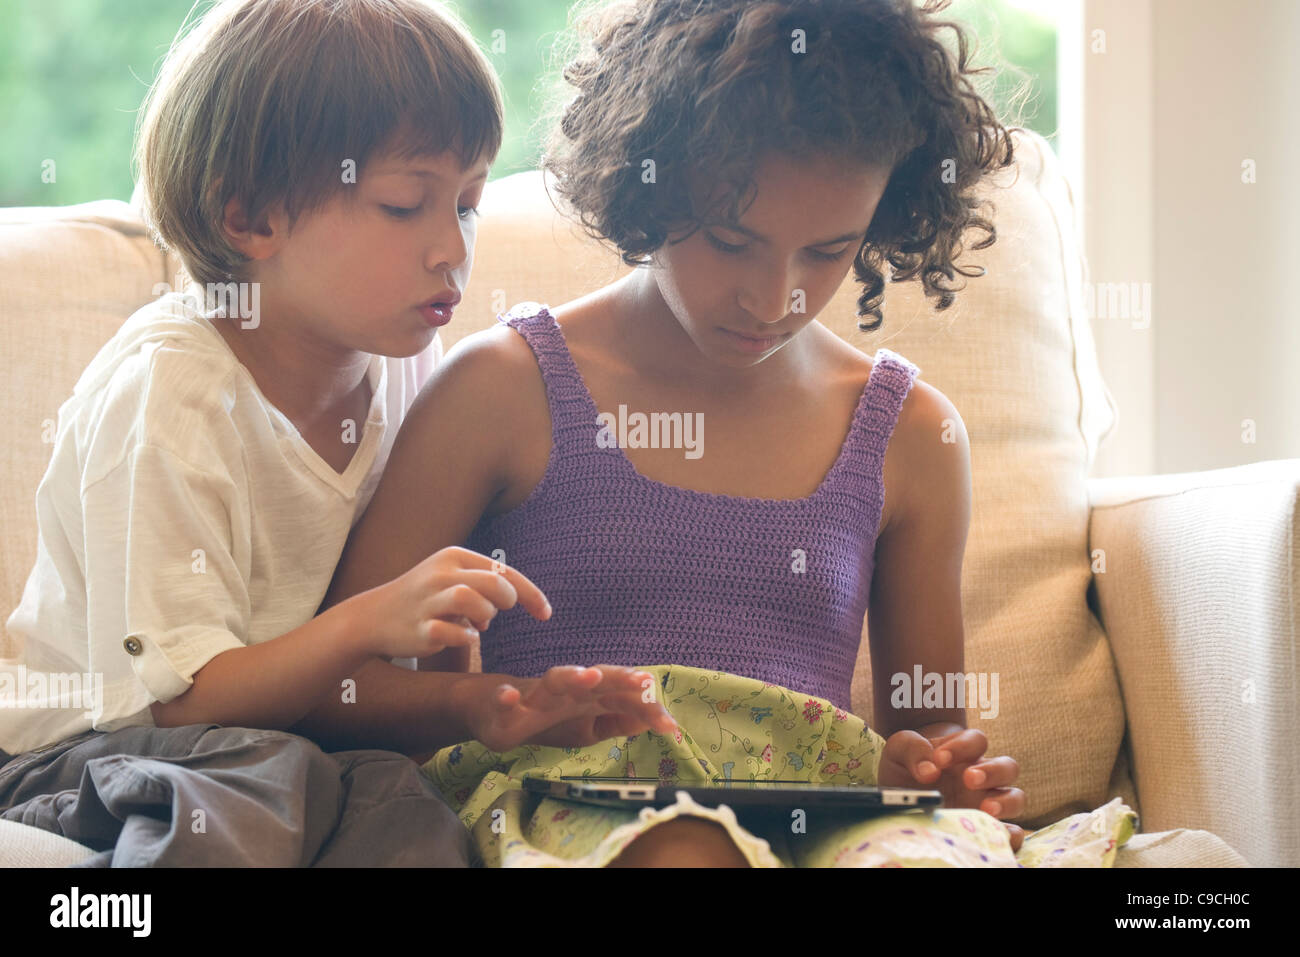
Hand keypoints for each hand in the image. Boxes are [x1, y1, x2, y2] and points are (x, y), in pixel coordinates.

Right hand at [356, 546, 549, 659]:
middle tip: (500, 613)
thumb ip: (485, 586)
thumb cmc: (424, 598)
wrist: (373, 617)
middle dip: (507, 601)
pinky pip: (450, 633)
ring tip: (479, 623)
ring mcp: (427, 601)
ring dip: (485, 615)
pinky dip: (465, 638)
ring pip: (470, 599)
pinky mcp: (418, 628)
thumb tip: (513, 600)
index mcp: (453, 557)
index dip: (531, 594)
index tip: (546, 615)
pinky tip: (465, 637)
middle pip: (492, 582)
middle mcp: (440, 574)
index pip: (504, 571)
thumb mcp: (452, 579)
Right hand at [461, 665, 678, 752]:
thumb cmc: (545, 715)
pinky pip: (504, 699)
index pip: (623, 699)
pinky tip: (509, 698)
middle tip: (643, 680)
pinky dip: (506, 698)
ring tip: (588, 676)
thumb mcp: (587, 726)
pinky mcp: (502, 702)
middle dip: (619, 678)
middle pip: (596, 679)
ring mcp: (534, 694)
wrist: (491, 706)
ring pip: (554, 680)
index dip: (645, 710)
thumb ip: (617, 722)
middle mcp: (566, 690)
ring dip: (571, 676)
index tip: (670, 726)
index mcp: (588, 697)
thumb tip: (649, 720)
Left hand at [878, 726, 1026, 851]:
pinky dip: (1010, 835)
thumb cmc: (905, 769)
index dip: (962, 746)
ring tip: (985, 808)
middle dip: (991, 772)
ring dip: (1005, 802)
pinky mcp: (988, 830)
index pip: (976, 740)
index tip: (939, 759)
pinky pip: (1013, 832)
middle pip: (1008, 767)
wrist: (898, 798)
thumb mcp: (899, 751)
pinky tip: (995, 836)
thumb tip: (929, 771)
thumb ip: (912, 748)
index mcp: (964, 753)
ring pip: (1016, 797)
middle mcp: (983, 776)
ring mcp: (988, 803)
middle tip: (968, 779)